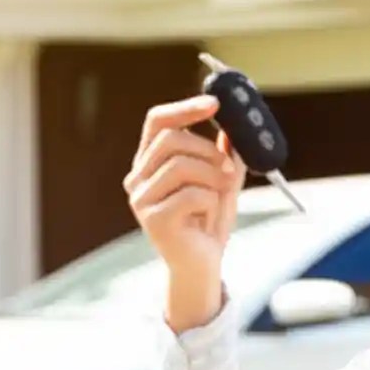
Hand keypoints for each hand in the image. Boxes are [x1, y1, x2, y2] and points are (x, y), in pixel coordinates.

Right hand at [123, 95, 246, 331]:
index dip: (185, 108)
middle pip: (171, 140)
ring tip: (221, 195)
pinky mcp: (154, 220)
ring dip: (213, 177)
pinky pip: (191, 194)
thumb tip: (231, 126)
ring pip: (181, 165)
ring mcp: (142, 200)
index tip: (215, 103)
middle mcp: (138, 178)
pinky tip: (207, 217)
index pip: (157, 121)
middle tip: (229, 168)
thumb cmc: (208, 223)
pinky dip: (210, 201)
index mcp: (149, 163)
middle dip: (208, 150)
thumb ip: (226, 154)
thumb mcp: (222, 182)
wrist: (203, 266)